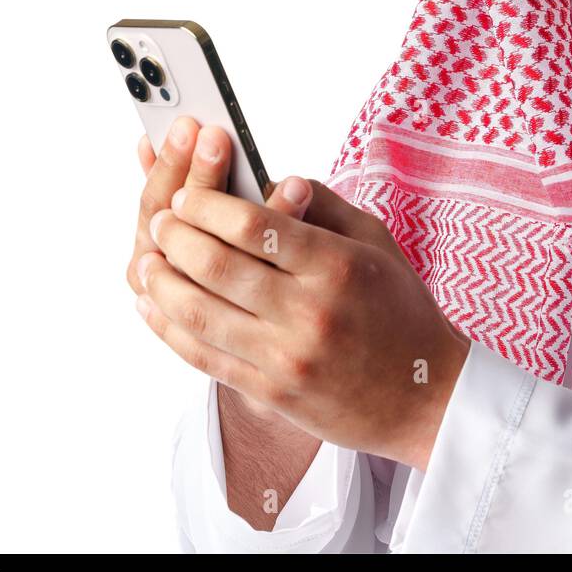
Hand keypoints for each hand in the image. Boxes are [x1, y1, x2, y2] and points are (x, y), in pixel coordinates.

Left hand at [132, 163, 471, 470]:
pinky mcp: (271, 392)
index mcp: (338, 265)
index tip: (188, 194)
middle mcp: (309, 312)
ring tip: (146, 260)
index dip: (208, 205)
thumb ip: (323, 204)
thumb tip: (270, 178)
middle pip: (216, 266)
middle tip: (160, 219)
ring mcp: (286, 357)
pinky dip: (168, 328)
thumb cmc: (401, 310)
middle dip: (175, 236)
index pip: (255, 227)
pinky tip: (152, 306)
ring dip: (161, 282)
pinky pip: (203, 357)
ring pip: (199, 313)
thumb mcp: (376, 241)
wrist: (424, 394)